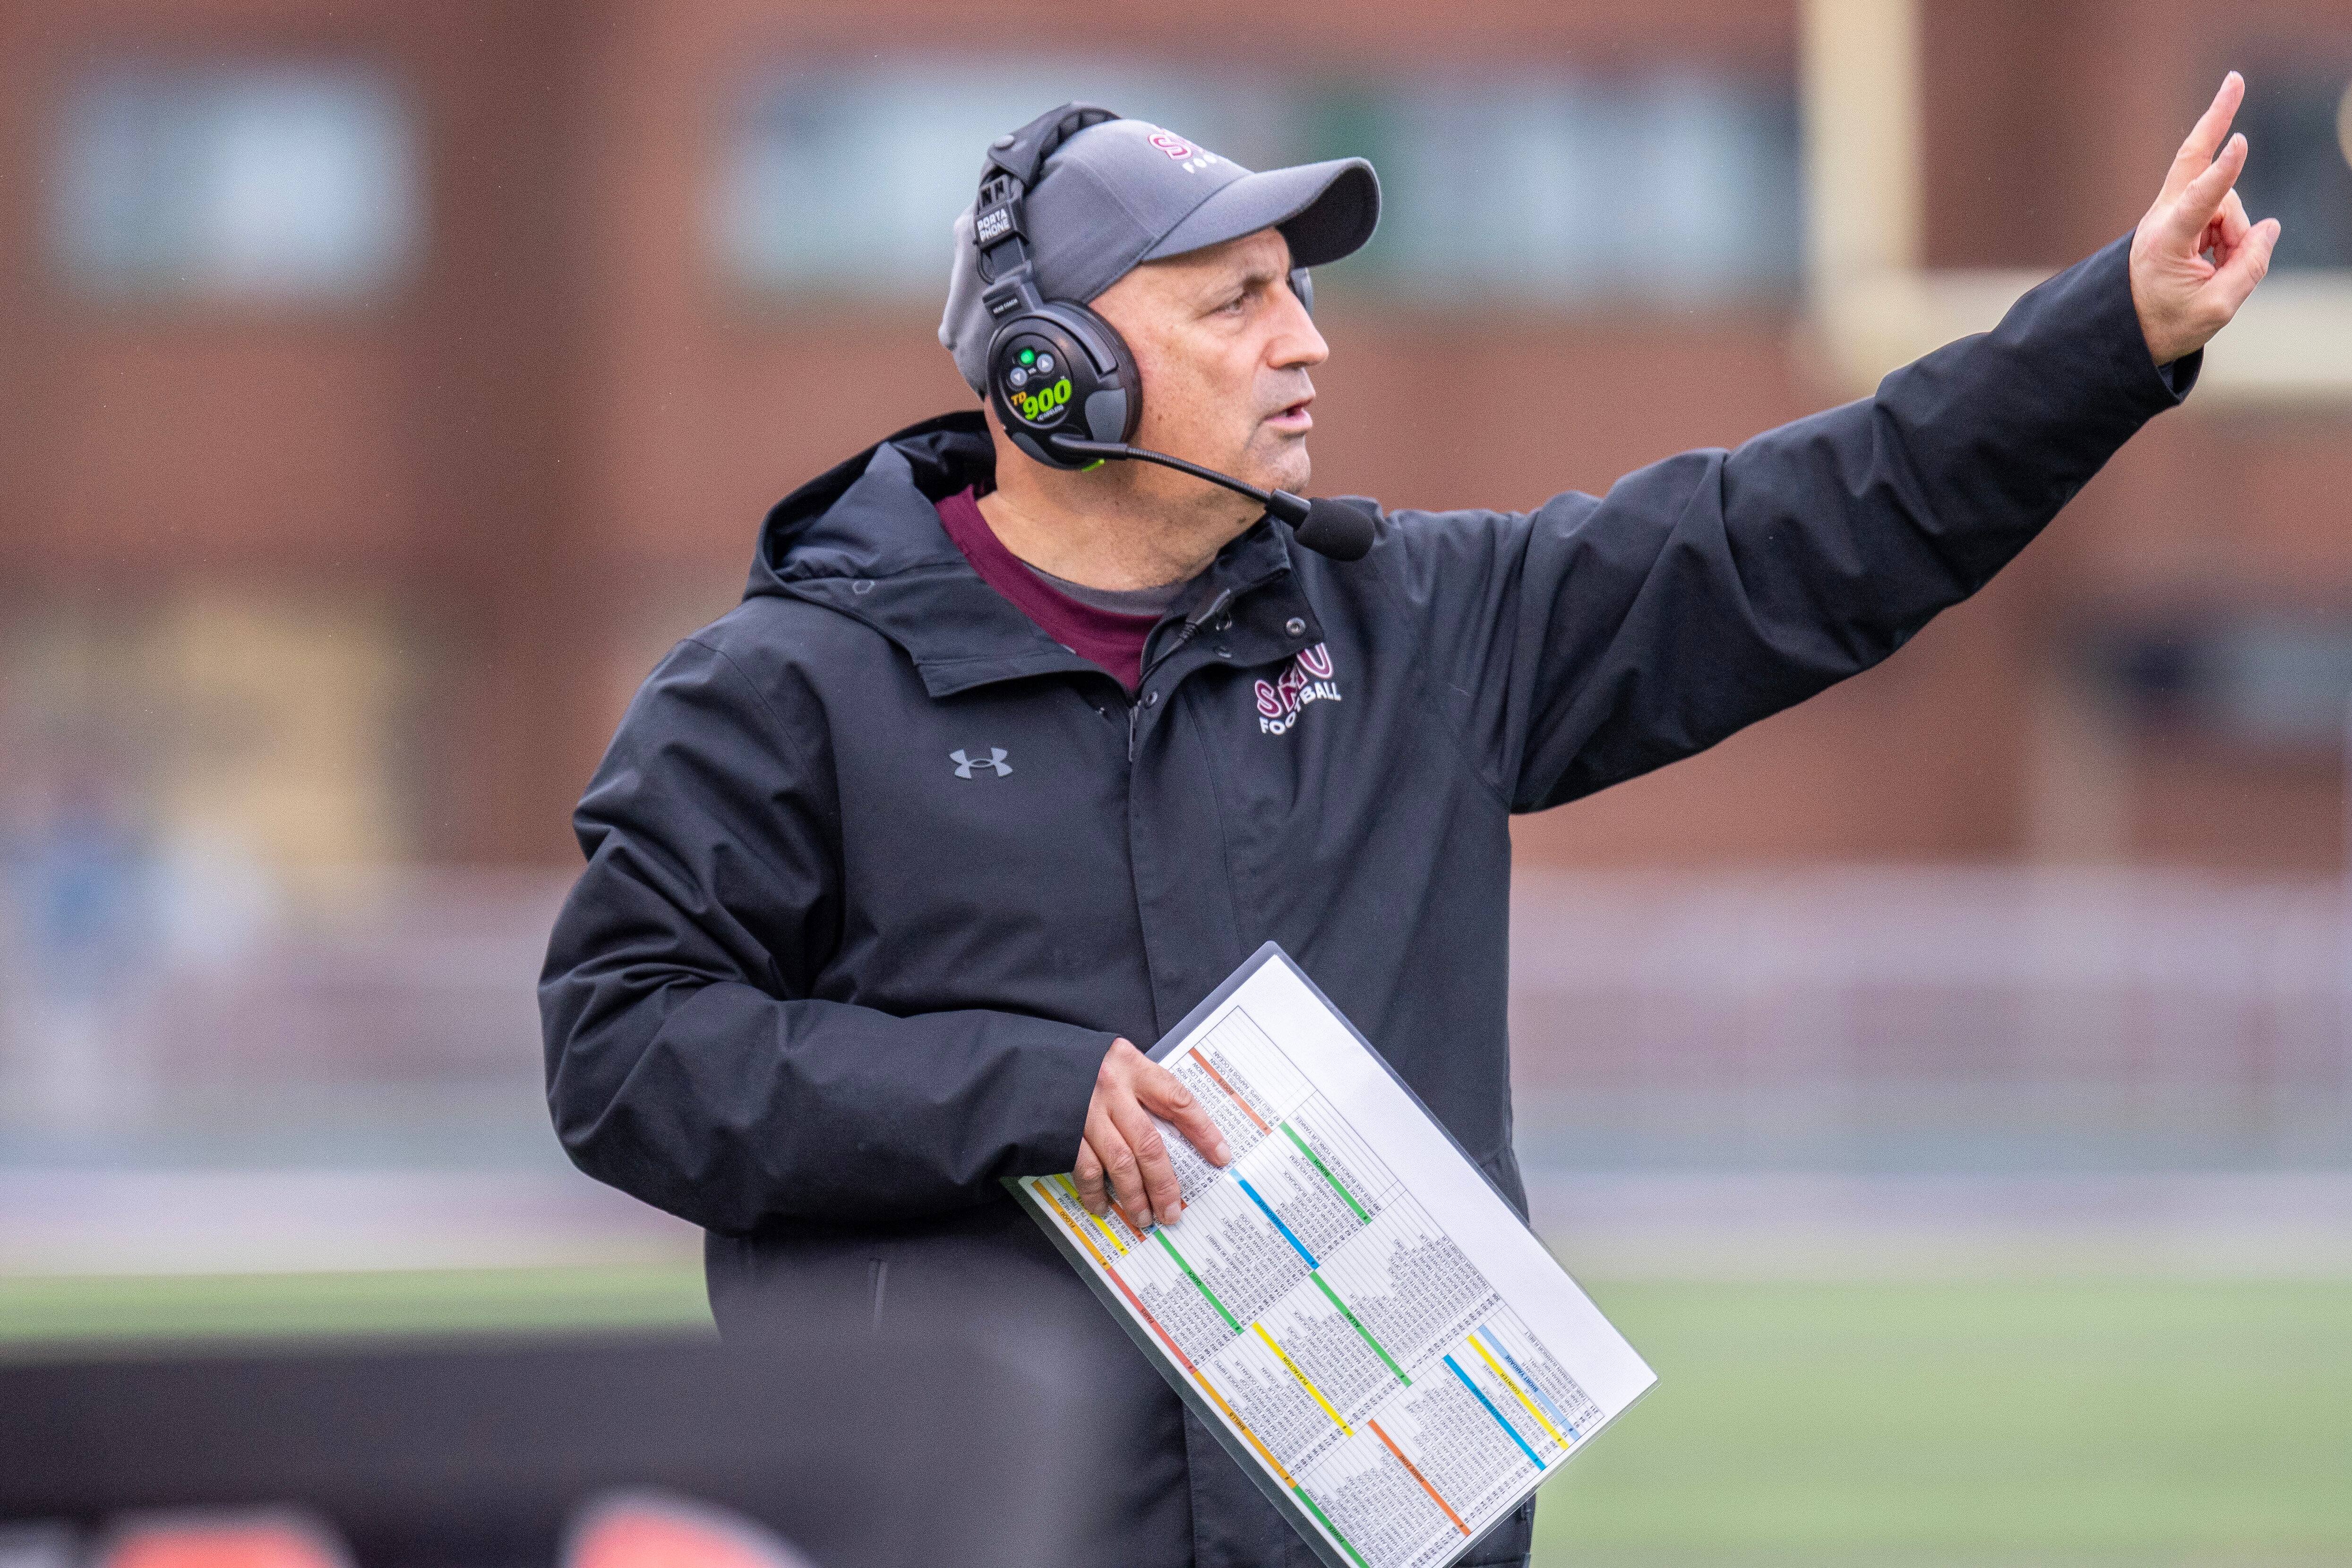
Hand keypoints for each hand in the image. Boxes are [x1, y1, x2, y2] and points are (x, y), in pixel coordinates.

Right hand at [1074, 1038, 1232, 1228]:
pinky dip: (1096, 1193)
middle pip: (1149, 1144)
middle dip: (1165, 1184)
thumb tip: (1180, 1131)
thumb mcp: (1119, 1061)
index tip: (1221, 1156)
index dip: (1203, 1131)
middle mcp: (1111, 1089)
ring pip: (1120, 1163)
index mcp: (1132, 1066)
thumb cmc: (1083, 1064)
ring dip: (1135, 1197)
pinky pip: (1086, 1169)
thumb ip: (1145, 1089)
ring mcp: (1085, 1112)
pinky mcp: (1063, 1132)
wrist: (1030, 1060)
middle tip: (1174, 1211)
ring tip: (1145, 1217)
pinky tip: (1105, 1207)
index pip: (1178, 1100)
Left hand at [2130, 71, 2281, 366]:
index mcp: (2165, 242)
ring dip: (2233, 238)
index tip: (2238, 142)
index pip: (2200, 200)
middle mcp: (2163, 219)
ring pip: (2225, 204)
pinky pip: (2219, 215)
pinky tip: (2211, 264)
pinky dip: (2226, 239)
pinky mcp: (2177, 217)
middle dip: (2217, 118)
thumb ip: (2249, 266)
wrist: (2122, 331)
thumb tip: (2269, 228)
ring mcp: (2168, 214)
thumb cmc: (2164, 324)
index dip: (2224, 172)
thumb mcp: (2215, 308)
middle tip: (2235, 79)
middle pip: (2193, 158)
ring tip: (2214, 274)